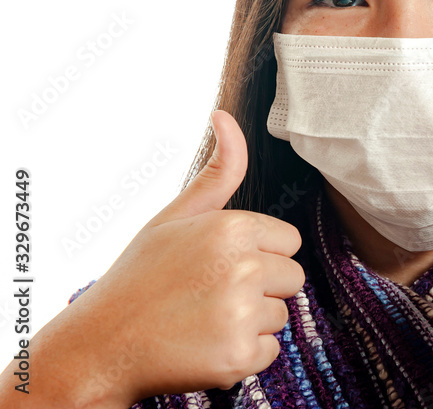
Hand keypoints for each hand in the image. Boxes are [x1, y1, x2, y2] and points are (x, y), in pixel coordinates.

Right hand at [62, 110, 305, 403]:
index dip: (260, 255)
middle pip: (292, 279)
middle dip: (261, 288)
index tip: (220, 266)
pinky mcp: (238, 357)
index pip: (289, 242)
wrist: (99, 346)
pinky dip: (242, 356)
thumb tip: (225, 115)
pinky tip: (204, 346)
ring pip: (280, 316)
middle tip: (210, 295)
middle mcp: (242, 267)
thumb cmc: (140, 277)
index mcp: (232, 228)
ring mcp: (241, 314)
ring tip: (202, 320)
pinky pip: (269, 352)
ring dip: (250, 323)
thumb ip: (218, 171)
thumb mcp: (175, 217)